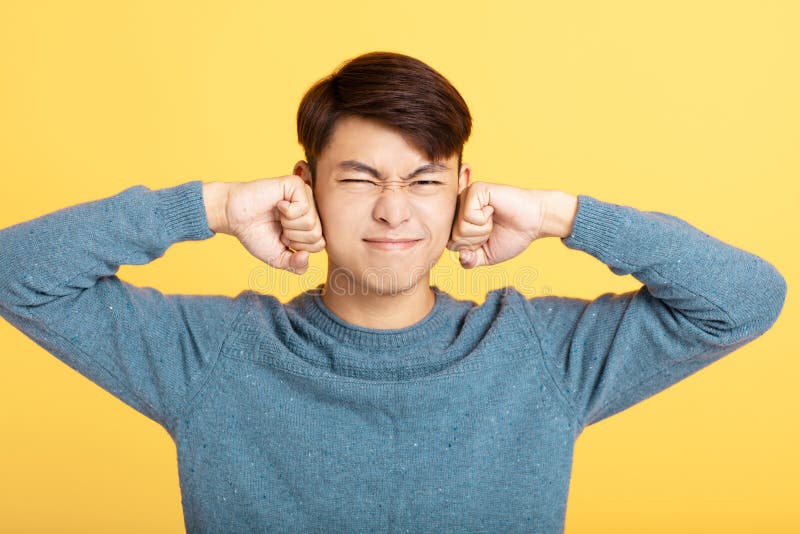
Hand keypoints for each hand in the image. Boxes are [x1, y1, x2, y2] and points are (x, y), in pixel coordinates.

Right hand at [220, 175, 325, 273]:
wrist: (234, 218)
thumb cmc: (256, 234)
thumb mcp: (279, 258)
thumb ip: (296, 265)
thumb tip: (306, 256)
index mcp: (310, 224)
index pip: (320, 244)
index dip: (298, 247)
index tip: (283, 238)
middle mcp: (311, 209)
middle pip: (316, 234)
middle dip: (293, 237)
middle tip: (279, 226)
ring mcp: (305, 195)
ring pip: (311, 222)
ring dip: (288, 225)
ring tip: (278, 216)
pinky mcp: (296, 184)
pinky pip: (303, 208)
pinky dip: (286, 213)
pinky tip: (278, 205)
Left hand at [446, 182, 560, 268]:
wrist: (534, 223)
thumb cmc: (512, 236)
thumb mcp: (486, 256)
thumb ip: (469, 260)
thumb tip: (461, 255)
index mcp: (458, 222)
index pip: (450, 245)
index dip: (471, 249)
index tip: (486, 239)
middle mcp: (458, 208)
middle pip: (454, 238)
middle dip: (477, 240)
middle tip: (492, 228)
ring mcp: (465, 197)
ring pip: (460, 229)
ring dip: (482, 231)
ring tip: (493, 219)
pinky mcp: (474, 190)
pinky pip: (468, 216)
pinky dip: (484, 220)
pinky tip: (493, 210)